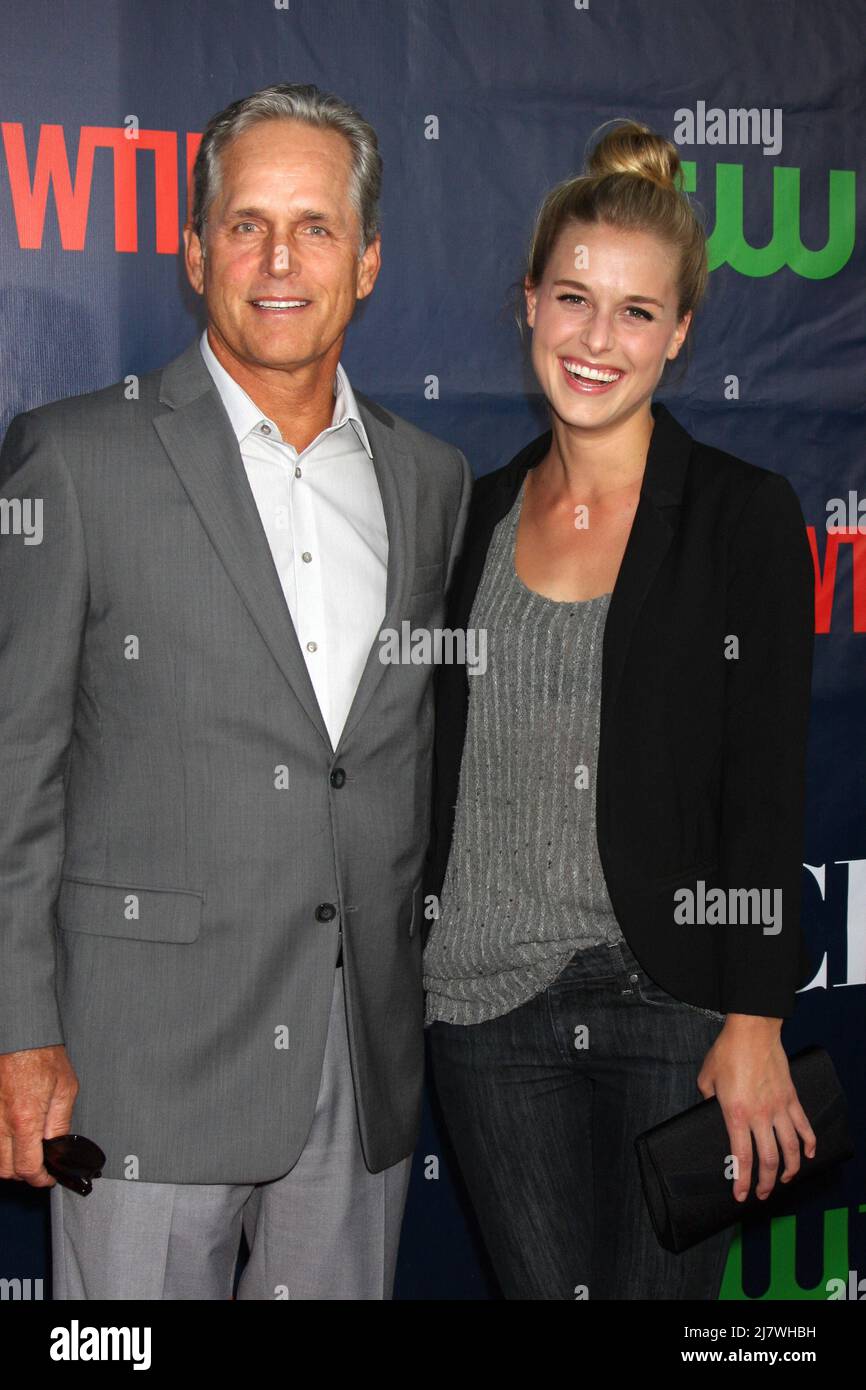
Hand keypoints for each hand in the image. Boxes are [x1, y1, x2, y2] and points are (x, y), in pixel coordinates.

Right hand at [0, 1045, 78, 1187]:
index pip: (28, 1168)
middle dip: (23, 1173)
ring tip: (24, 1151)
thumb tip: (59, 1148)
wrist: (19, 1033)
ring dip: (8, 1162)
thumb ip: (60, 1122)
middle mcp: (1, 1122)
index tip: (48, 1177)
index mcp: (25, 1119)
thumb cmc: (41, 1053)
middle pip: (5, 1170)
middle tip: (38, 1165)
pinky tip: (10, 1138)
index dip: (41, 1179)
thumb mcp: (65, 1087)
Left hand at [696, 1017, 815, 1201]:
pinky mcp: (791, 1098)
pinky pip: (804, 1125)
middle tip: (762, 1194)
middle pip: (769, 1160)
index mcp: (736, 1114)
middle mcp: (760, 1116)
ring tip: (784, 1180)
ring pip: (791, 1148)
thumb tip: (709, 1111)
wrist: (752, 1031)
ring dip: (790, 1169)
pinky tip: (809, 1154)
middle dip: (766, 1183)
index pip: (742, 1157)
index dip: (743, 1181)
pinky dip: (809, 1142)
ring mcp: (779, 1107)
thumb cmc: (727, 1052)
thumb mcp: (706, 1078)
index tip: (741, 1196)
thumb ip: (706, 1101)